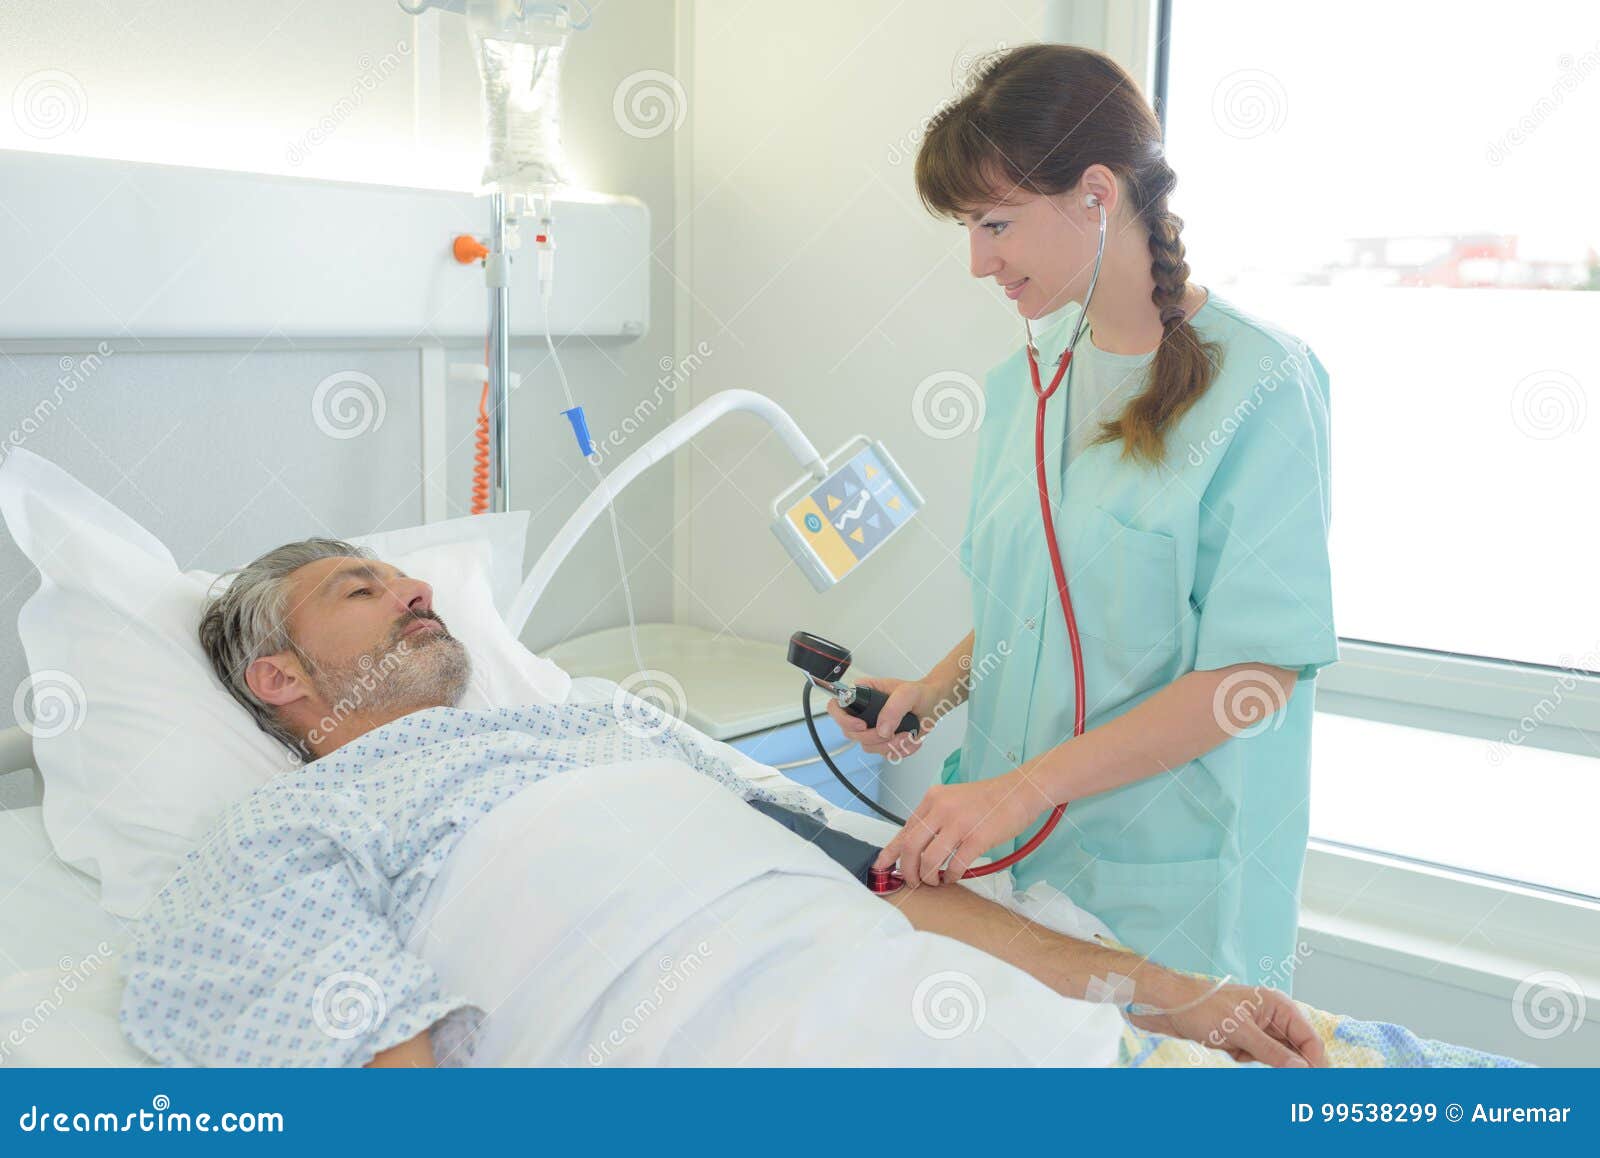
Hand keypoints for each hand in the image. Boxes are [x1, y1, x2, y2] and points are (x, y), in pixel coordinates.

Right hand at [824, 676, 940, 760]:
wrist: (934, 705)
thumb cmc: (920, 693)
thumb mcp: (908, 693)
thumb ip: (893, 708)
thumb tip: (881, 730)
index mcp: (862, 695)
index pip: (836, 707)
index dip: (843, 720)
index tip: (862, 726)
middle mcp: (863, 713)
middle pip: (850, 733)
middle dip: (873, 738)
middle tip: (893, 733)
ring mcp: (872, 728)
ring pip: (868, 746)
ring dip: (889, 746)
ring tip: (907, 735)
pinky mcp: (883, 741)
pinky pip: (884, 754)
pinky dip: (900, 750)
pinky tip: (910, 740)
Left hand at [873, 769, 1053, 886]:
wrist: (1020, 791)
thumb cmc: (989, 799)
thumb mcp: (953, 800)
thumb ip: (933, 819)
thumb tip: (914, 847)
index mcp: (933, 799)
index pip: (903, 830)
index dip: (889, 852)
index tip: (880, 866)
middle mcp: (942, 809)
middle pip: (910, 847)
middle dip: (907, 870)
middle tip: (912, 881)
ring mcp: (959, 823)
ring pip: (929, 859)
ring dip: (928, 877)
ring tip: (935, 881)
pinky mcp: (978, 837)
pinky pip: (955, 865)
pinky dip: (951, 876)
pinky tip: (953, 877)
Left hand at [1129, 977, 1325, 1067]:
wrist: (1169, 1007)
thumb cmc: (1201, 1006)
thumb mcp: (1239, 1031)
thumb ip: (1272, 1051)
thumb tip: (1302, 1069)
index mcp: (1278, 1005)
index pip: (1309, 1039)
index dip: (1316, 1063)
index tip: (1317, 1085)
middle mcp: (1272, 1016)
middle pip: (1297, 1049)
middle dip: (1292, 1067)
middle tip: (1284, 1078)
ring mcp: (1258, 1029)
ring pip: (1278, 1057)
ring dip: (1266, 1063)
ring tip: (1246, 1055)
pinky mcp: (1244, 1039)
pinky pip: (1258, 1058)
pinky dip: (1248, 1060)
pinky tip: (1233, 1053)